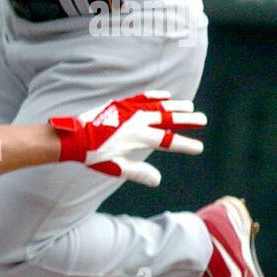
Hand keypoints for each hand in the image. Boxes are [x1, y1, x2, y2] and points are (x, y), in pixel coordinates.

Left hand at [49, 92, 204, 186]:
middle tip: (202, 120)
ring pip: (158, 106)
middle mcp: (137, 122)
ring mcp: (130, 111)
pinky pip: (142, 98)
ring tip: (189, 107)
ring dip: (175, 106)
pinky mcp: (121, 104)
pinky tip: (165, 96)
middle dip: (187, 120)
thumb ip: (137, 172)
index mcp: (138, 138)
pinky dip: (155, 96)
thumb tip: (157, 181)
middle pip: (168, 119)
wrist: (73, 137)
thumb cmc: (93, 154)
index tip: (199, 147)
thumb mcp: (115, 167)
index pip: (168, 141)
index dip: (185, 144)